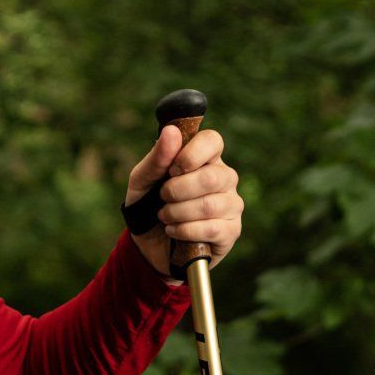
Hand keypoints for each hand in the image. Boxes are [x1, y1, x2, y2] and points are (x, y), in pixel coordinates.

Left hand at [123, 124, 242, 277]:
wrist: (147, 244)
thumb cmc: (148, 204)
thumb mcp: (142, 180)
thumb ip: (157, 157)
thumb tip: (171, 131)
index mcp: (205, 158)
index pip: (213, 141)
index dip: (192, 154)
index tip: (172, 169)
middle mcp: (224, 178)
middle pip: (212, 177)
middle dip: (177, 190)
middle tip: (162, 197)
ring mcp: (231, 205)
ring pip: (210, 205)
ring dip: (178, 212)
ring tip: (164, 216)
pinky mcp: (231, 231)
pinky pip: (213, 228)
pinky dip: (185, 231)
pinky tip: (173, 231)